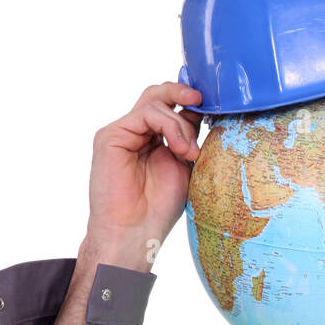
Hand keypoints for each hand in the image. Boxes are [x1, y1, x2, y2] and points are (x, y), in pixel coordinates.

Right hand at [85, 82, 203, 264]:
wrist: (135, 231)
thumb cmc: (158, 207)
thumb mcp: (183, 165)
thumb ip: (188, 138)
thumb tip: (202, 112)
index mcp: (152, 138)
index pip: (170, 106)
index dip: (191, 102)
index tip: (214, 107)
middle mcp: (135, 131)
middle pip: (158, 94)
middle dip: (183, 92)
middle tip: (203, 100)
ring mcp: (122, 132)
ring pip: (155, 101)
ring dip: (180, 124)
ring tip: (190, 153)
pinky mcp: (110, 135)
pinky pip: (145, 114)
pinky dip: (169, 126)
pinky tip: (180, 148)